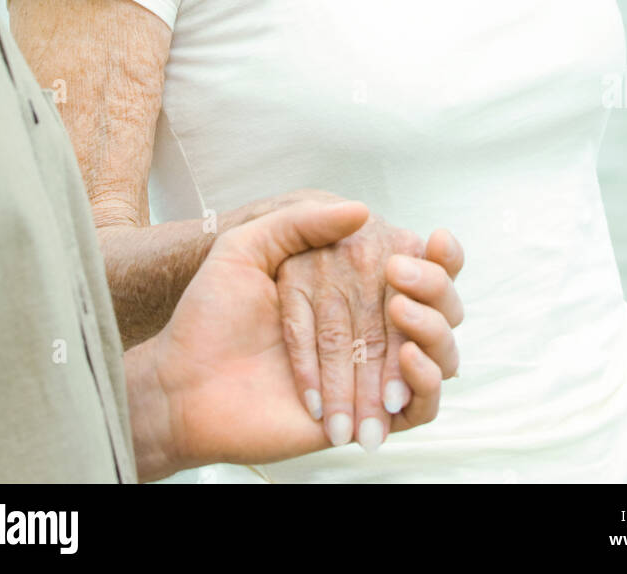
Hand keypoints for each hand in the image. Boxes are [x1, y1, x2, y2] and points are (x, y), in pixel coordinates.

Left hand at [127, 199, 461, 477]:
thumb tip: (362, 209)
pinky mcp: (369, 416)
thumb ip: (300, 221)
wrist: (184, 384)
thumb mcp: (246, 248)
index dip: (441, 257)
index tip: (437, 240)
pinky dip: (428, 383)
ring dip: (434, 333)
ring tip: (401, 317)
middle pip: (440, 308)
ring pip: (442, 354)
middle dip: (435, 289)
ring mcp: (373, 373)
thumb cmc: (210, 315)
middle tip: (398, 279)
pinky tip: (408, 364)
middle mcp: (369, 326)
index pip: (418, 266)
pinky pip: (423, 407)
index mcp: (349, 283)